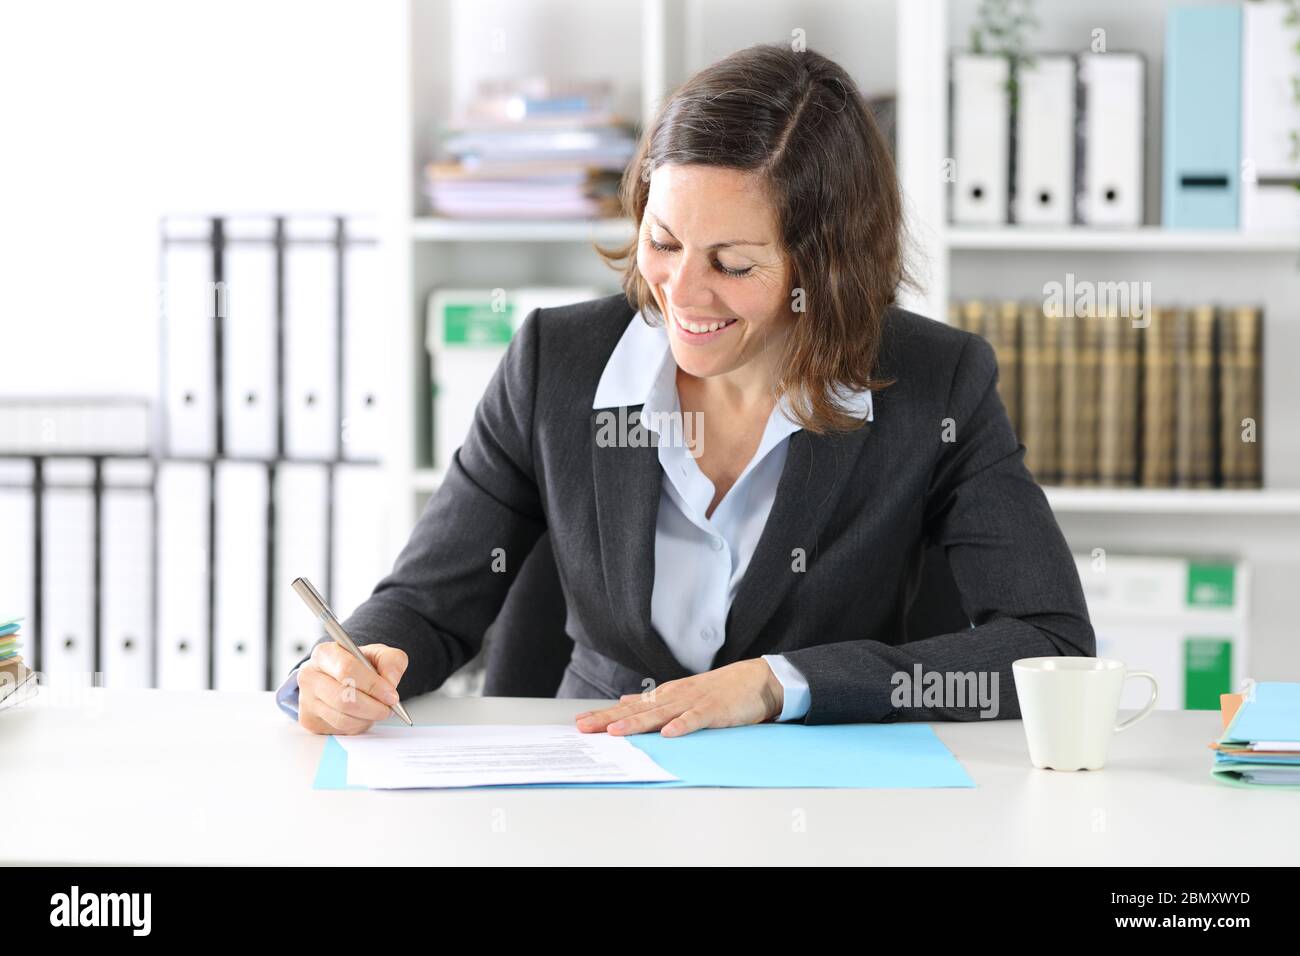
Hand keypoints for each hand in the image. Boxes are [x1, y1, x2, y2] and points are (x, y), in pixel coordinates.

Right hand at [297, 642, 407, 735]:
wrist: (340, 677)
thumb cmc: (358, 665)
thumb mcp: (379, 654)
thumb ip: (391, 662)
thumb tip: (390, 682)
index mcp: (325, 654)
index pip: (347, 670)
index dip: (373, 685)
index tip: (391, 695)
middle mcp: (310, 676)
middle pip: (343, 699)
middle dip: (373, 707)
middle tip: (388, 708)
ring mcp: (307, 700)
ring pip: (342, 718)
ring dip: (367, 718)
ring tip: (376, 709)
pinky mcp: (310, 720)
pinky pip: (340, 730)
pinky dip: (358, 726)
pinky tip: (362, 715)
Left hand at [573, 659, 783, 737]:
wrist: (756, 680)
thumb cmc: (719, 689)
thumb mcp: (681, 692)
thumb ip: (653, 700)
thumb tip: (624, 702)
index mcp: (666, 695)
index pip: (629, 707)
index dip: (605, 714)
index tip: (581, 721)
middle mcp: (675, 697)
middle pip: (637, 710)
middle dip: (609, 719)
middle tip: (584, 727)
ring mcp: (694, 703)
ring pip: (660, 715)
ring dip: (637, 723)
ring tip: (615, 732)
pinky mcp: (714, 710)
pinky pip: (695, 720)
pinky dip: (682, 726)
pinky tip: (667, 734)